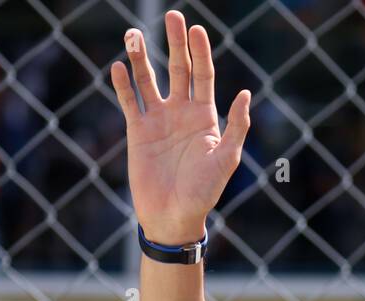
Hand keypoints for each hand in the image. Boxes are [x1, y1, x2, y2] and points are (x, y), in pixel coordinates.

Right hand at [109, 10, 250, 244]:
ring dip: (141, 57)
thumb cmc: (203, 192)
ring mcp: (158, 121)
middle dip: (175, 43)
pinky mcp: (138, 132)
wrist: (173, 218)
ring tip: (133, 33)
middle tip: (173, 16)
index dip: (200, 52)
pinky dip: (124, 85)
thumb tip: (246, 94)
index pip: (203, 75)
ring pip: (149, 80)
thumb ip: (236, 127)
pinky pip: (130, 102)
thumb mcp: (227, 160)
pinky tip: (118, 66)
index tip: (196, 30)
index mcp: (205, 116)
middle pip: (178, 69)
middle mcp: (181, 113)